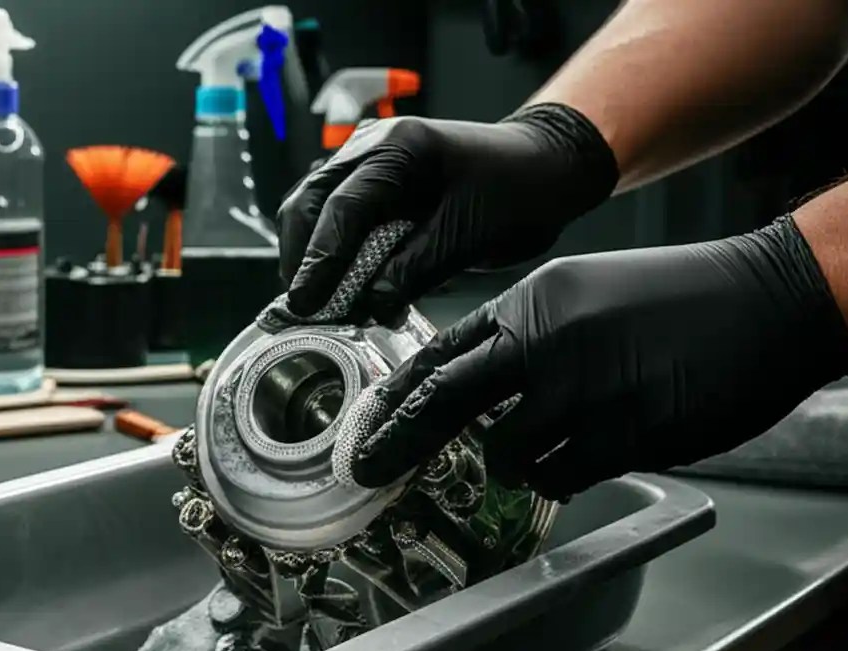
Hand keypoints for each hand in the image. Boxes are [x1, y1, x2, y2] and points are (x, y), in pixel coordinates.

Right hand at [277, 103, 617, 321]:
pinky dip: (333, 250)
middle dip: (301, 257)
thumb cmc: (519, 188)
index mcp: (398, 148)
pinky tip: (343, 283)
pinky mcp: (375, 183)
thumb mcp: (468, 236)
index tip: (306, 302)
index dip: (318, 261)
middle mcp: (373, 147)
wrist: (546, 166)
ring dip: (312, 255)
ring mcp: (369, 161)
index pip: (340, 208)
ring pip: (315, 209)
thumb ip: (412, 270)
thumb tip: (366, 304)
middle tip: (305, 306)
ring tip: (322, 300)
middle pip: (310, 202)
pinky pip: (337, 216)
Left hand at [348, 216, 847, 499]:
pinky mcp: (623, 433)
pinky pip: (560, 476)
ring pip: (504, 451)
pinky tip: (576, 460)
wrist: (763, 301)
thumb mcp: (582, 290)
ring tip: (533, 452)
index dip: (396, 394)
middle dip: (397, 441)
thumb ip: (524, 332)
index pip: (441, 352)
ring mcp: (582, 390)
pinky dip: (555, 477)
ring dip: (506, 463)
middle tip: (368, 468)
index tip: (368, 423)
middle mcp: (546, 342)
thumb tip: (472, 380)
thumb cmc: (675, 297)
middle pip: (443, 400)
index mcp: (531, 302)